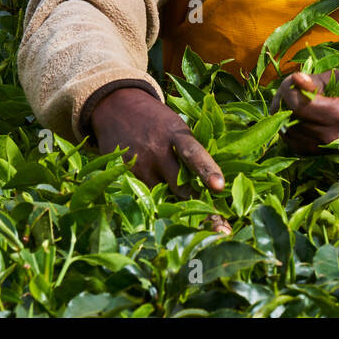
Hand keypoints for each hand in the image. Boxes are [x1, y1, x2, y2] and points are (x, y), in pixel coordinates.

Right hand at [91, 88, 229, 233]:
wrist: (117, 107)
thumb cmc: (158, 122)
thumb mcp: (177, 128)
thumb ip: (190, 153)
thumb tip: (214, 188)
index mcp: (176, 134)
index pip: (194, 154)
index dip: (206, 170)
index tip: (219, 186)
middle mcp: (156, 152)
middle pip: (180, 188)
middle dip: (201, 210)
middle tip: (222, 231)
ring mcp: (139, 166)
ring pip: (164, 198)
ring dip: (178, 209)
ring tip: (196, 220)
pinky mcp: (124, 177)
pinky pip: (146, 198)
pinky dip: (157, 203)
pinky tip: (162, 206)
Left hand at [272, 70, 338, 153]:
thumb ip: (316, 80)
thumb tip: (296, 79)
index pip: (300, 105)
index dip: (289, 89)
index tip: (294, 79)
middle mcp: (327, 137)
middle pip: (288, 115)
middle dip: (284, 97)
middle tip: (291, 87)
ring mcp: (318, 148)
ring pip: (284, 126)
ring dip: (283, 110)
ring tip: (295, 99)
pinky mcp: (309, 153)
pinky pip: (286, 135)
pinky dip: (287, 122)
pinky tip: (297, 113)